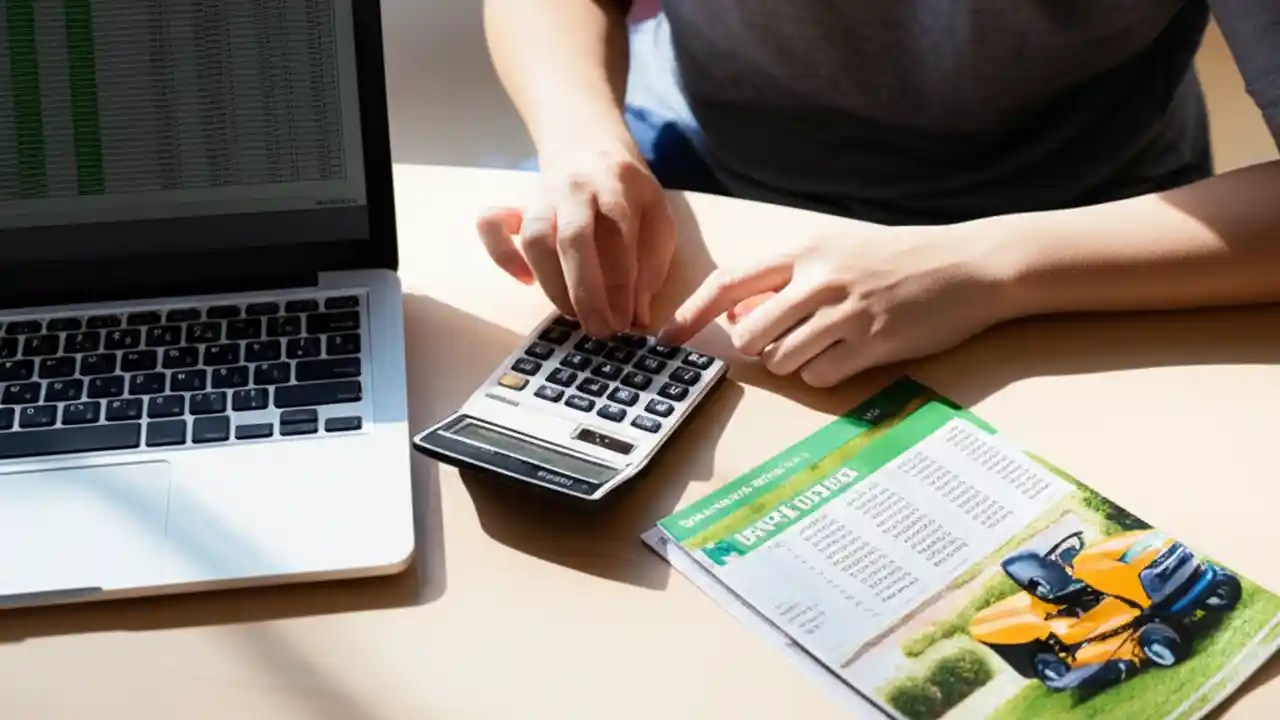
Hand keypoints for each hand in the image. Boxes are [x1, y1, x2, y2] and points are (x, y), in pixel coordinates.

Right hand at [476, 133, 675, 336]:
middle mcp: (575, 188)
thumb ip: (652, 263)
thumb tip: (637, 315)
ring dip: (552, 283)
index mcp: (616, 186)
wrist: (588, 145)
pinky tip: (525, 282)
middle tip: (598, 329)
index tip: (626, 320)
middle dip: (585, 291)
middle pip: (573, 238)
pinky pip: (493, 225)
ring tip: (572, 314)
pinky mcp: (516, 204)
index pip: (617, 236)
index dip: (621, 284)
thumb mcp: (656, 216)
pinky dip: (502, 255)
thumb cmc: (627, 191)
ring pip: (535, 238)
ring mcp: (541, 195)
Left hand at [658, 222, 1012, 386]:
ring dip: (793, 361)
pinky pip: (819, 377)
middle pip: (749, 333)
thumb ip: (787, 278)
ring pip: (781, 360)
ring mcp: (847, 313)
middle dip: (755, 347)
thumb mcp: (837, 250)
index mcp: (804, 250)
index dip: (692, 312)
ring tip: (827, 341)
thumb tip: (740, 312)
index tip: (667, 337)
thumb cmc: (897, 258)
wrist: (969, 265)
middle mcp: (820, 279)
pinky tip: (851, 353)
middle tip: (781, 339)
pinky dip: (825, 373)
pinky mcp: (873, 345)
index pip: (729, 281)